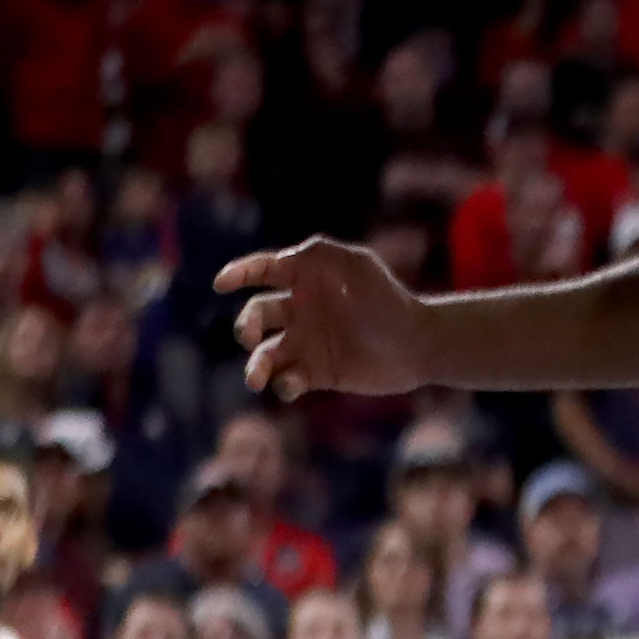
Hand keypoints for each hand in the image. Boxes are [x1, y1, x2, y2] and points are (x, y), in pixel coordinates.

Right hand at [219, 236, 429, 400]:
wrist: (418, 344)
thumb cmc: (389, 300)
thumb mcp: (358, 266)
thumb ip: (321, 254)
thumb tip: (283, 258)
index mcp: (308, 280)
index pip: (264, 270)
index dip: (239, 273)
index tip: (221, 283)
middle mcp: (301, 310)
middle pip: (256, 316)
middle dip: (246, 325)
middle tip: (252, 335)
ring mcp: (306, 343)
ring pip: (263, 355)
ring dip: (254, 366)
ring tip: (257, 377)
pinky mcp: (315, 373)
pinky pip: (285, 381)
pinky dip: (282, 384)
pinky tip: (294, 384)